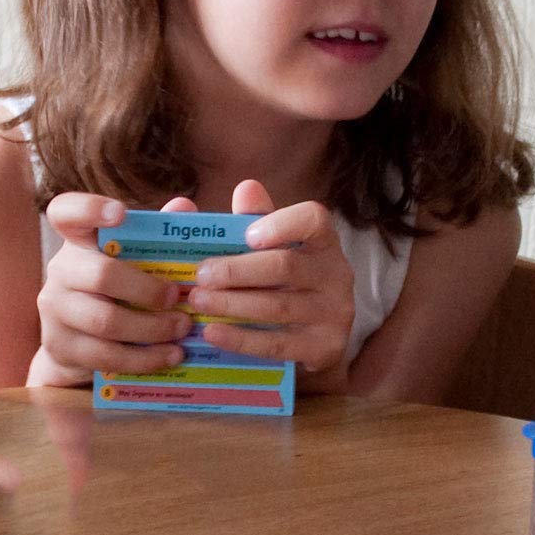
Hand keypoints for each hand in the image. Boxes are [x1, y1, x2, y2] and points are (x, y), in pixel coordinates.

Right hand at [32, 192, 192, 386]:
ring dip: (151, 328)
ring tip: (183, 328)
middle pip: (101, 275)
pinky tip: (171, 355)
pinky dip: (144, 358)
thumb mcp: (138, 260)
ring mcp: (55, 311)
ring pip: (104, 321)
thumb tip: (183, 206)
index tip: (120, 212)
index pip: (66, 213)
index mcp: (80, 241)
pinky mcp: (60, 347)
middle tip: (178, 298)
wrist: (84, 345)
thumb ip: (160, 233)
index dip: (88, 209)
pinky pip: (104, 355)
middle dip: (147, 289)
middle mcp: (61, 271)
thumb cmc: (122, 289)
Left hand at [185, 180, 355, 389]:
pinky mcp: (326, 347)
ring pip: (278, 306)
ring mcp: (335, 312)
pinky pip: (278, 343)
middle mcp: (337, 273)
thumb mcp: (270, 251)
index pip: (314, 219)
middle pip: (285, 267)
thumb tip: (245, 187)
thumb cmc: (282, 285)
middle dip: (236, 271)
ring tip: (197, 302)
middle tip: (200, 275)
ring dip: (231, 304)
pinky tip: (212, 333)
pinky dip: (240, 338)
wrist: (311, 340)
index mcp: (323, 241)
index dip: (281, 224)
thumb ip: (253, 221)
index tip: (247, 236)